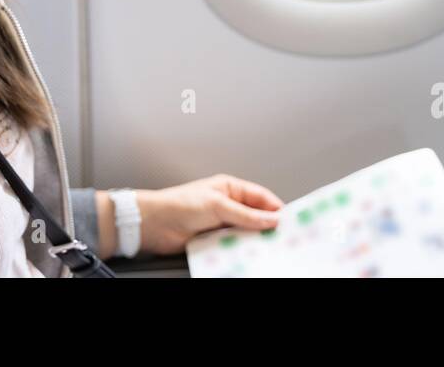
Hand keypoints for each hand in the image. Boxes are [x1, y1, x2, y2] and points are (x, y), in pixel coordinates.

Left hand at [119, 175, 284, 255]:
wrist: (154, 224)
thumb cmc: (180, 204)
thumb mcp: (217, 205)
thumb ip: (245, 214)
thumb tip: (271, 218)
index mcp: (230, 188)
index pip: (260, 197)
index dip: (275, 208)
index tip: (289, 221)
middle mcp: (227, 205)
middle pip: (256, 217)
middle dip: (267, 227)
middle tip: (281, 238)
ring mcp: (221, 223)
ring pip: (246, 233)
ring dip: (253, 240)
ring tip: (267, 248)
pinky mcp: (214, 240)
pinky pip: (233, 246)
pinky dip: (240, 250)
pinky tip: (247, 255)